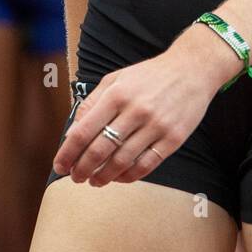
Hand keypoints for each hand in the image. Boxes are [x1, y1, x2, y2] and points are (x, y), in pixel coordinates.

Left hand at [54, 27, 240, 187]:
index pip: (84, 131)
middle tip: (75, 177)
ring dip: (104, 176)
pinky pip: (146, 165)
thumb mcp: (117, 79)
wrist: (192, 70)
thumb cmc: (150, 75)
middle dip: (82, 169)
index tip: (60, 165)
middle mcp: (135, 110)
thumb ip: (93, 102)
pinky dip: (129, 176)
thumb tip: (73, 132)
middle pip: (100, 150)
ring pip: (122, 161)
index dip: (68, 152)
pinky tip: (120, 177)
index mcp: (117, 94)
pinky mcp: (173, 139)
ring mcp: (156, 126)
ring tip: (95, 181)